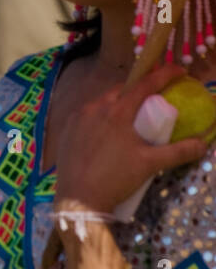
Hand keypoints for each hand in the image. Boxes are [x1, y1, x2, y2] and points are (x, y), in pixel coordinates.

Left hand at [54, 63, 210, 211]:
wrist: (78, 198)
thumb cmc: (115, 178)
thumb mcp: (151, 164)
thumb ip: (179, 152)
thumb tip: (203, 144)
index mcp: (116, 112)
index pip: (144, 84)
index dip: (164, 74)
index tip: (179, 70)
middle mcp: (94, 109)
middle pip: (121, 90)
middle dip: (139, 88)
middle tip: (154, 96)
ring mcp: (77, 119)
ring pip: (102, 101)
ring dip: (119, 101)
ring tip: (131, 113)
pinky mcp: (67, 130)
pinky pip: (87, 114)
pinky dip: (101, 114)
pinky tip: (107, 127)